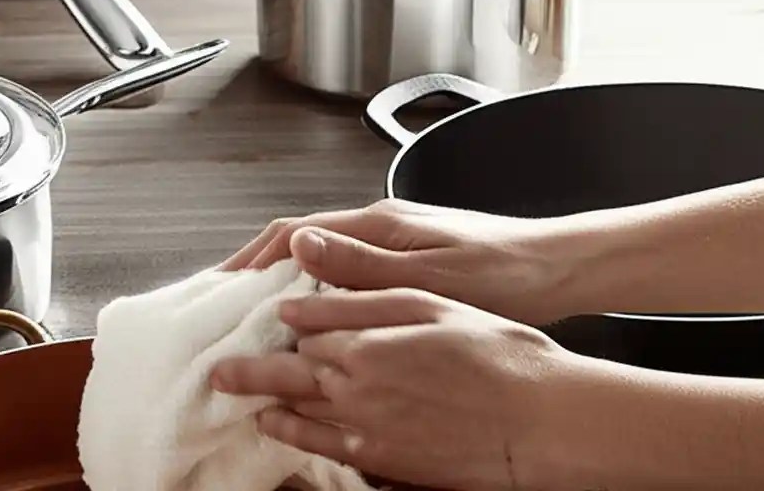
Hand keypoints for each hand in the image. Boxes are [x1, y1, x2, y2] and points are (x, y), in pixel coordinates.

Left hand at [210, 288, 586, 490]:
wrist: (543, 424)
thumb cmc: (497, 355)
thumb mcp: (429, 305)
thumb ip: (360, 300)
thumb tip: (300, 300)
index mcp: (363, 344)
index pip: (302, 333)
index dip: (280, 327)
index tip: (259, 321)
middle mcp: (354, 391)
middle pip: (286, 379)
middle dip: (248, 374)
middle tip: (219, 373)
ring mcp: (366, 432)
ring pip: (300, 418)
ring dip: (270, 408)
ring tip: (249, 404)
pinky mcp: (384, 464)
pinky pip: (328, 451)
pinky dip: (301, 439)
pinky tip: (292, 432)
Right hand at [220, 199, 589, 324]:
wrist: (561, 270)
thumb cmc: (507, 274)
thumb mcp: (429, 276)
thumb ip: (361, 264)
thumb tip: (299, 245)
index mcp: (378, 225)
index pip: (294, 234)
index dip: (250, 259)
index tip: (220, 288)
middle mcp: (379, 227)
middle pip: (299, 243)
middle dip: (257, 270)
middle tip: (226, 307)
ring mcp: (393, 243)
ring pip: (321, 260)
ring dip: (285, 284)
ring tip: (258, 319)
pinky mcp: (407, 262)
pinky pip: (346, 274)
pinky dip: (319, 295)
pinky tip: (316, 320)